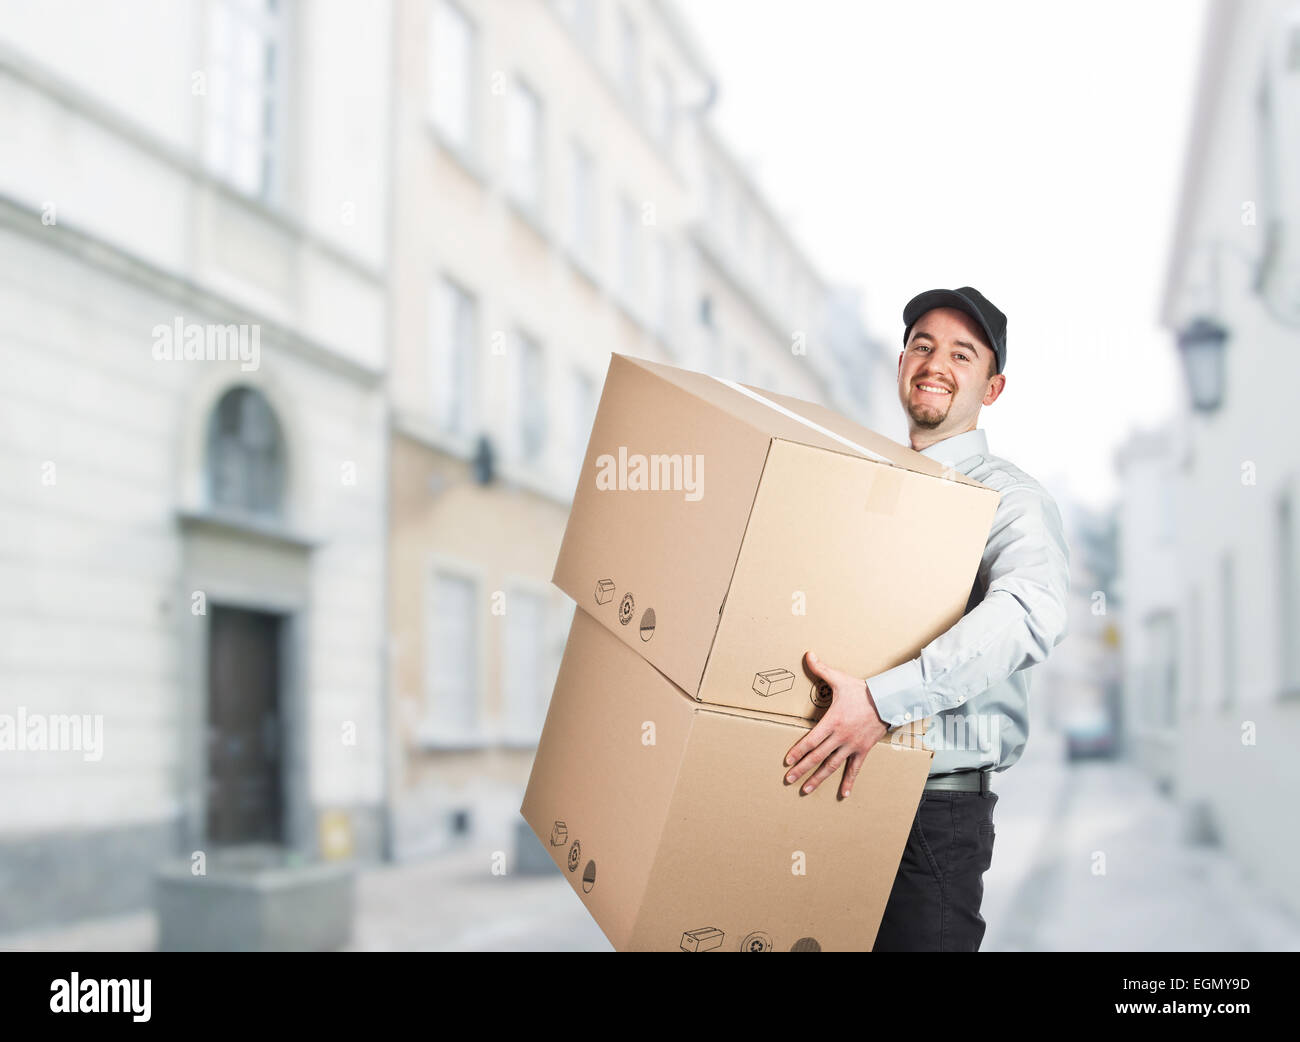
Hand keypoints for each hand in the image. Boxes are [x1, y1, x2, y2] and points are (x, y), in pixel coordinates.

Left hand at [784, 651, 887, 798]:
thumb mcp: (839, 679)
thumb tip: (808, 654)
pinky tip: (843, 794)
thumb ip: (821, 669)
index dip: (798, 751)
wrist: (888, 701)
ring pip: (832, 766)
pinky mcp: (863, 750)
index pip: (810, 740)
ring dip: (818, 779)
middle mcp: (840, 737)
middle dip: (801, 769)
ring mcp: (852, 746)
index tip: (787, 761)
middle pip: (817, 757)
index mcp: (832, 722)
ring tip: (806, 790)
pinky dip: (849, 782)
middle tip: (788, 780)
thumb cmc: (862, 691)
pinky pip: (855, 769)